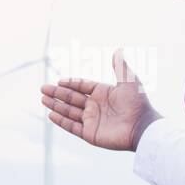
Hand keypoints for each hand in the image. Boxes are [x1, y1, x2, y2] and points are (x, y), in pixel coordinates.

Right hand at [40, 49, 161, 150]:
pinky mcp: (90, 134)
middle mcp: (95, 106)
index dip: (70, 84)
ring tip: (43, 99)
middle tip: (43, 88)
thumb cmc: (137, 103)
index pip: (82, 87)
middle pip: (72, 98)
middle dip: (57, 93)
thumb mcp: (129, 81)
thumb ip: (120, 66)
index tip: (59, 81)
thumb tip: (118, 50)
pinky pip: (72, 126)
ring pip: (69, 111)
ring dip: (56, 105)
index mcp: (102, 93)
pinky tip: (51, 115)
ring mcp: (92, 120)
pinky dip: (61, 121)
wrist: (142, 127)